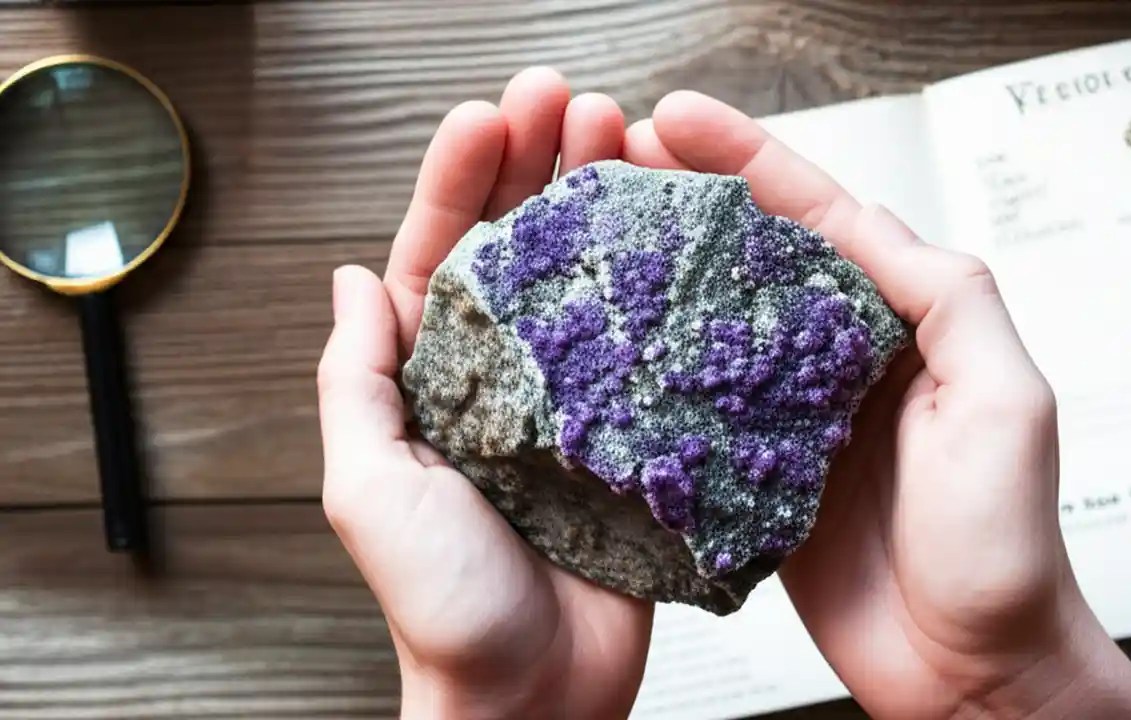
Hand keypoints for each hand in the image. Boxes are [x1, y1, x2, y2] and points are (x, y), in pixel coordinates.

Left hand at [318, 69, 650, 718]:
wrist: (535, 696)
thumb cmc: (444, 609)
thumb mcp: (368, 487)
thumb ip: (355, 384)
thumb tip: (352, 282)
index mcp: (435, 382)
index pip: (442, 257)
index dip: (462, 182)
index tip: (490, 118)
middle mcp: (504, 380)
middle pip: (522, 249)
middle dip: (541, 168)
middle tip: (572, 103)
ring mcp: (573, 403)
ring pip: (590, 283)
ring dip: (603, 207)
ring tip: (624, 139)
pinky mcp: (632, 435)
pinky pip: (648, 347)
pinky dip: (662, 289)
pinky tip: (677, 237)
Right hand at [625, 93, 1130, 718]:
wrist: (967, 668)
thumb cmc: (1003, 549)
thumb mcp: (1006, 405)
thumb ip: (952, 301)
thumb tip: (873, 226)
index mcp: (904, 323)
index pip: (820, 216)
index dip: (748, 161)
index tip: (676, 122)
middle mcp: (844, 358)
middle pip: (754, 253)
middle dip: (685, 196)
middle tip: (609, 159)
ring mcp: (795, 414)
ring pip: (717, 319)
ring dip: (661, 271)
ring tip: (595, 228)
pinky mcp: (759, 472)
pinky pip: (699, 403)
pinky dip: (655, 367)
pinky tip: (610, 345)